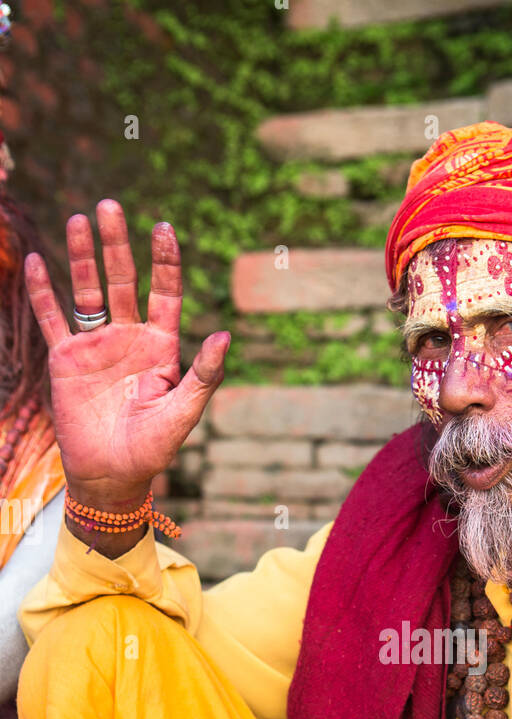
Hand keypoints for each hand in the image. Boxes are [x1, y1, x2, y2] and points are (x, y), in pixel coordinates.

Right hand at [24, 199, 229, 506]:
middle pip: (123, 281)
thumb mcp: (183, 412)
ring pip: (88, 291)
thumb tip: (227, 336)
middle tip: (110, 205)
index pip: (165, 294)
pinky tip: (39, 262)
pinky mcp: (65, 360)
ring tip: (79, 219)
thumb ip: (204, 375)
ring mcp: (96, 346)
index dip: (164, 262)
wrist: (112, 475)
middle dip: (117, 244)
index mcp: (161, 347)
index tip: (163, 228)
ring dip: (83, 256)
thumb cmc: (153, 449)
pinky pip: (53, 319)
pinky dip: (43, 292)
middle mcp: (129, 338)